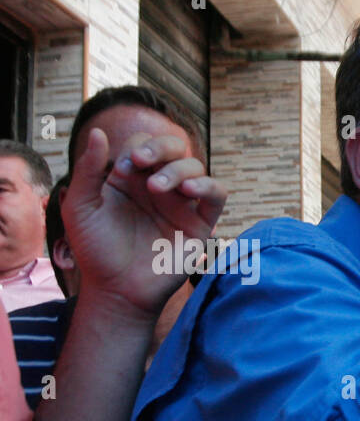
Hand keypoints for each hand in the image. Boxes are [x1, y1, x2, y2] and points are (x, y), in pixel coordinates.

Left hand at [61, 127, 226, 318]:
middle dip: (161, 146)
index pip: (143, 144)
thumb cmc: (96, 250)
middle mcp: (159, 187)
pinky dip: (208, 186)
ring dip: (178, 169)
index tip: (123, 169)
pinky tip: (189, 191)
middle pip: (174, 148)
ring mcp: (181, 204)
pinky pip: (217, 195)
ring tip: (157, 188)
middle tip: (143, 161)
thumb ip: (89, 169)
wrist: (117, 289)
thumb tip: (97, 131)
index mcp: (132, 179)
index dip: (136, 147)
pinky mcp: (200, 224)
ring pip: (195, 167)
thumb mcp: (81, 206)